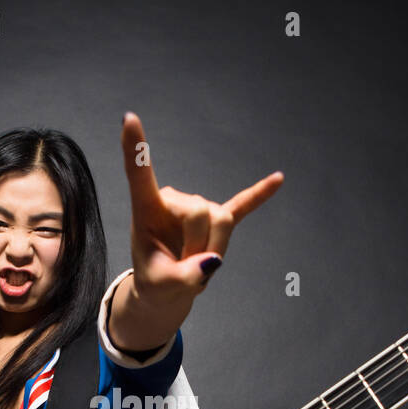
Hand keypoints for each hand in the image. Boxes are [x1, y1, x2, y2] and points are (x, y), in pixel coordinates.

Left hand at [120, 110, 282, 314]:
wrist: (166, 290)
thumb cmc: (156, 283)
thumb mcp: (162, 287)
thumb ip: (184, 277)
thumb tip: (213, 261)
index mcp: (146, 210)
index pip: (139, 173)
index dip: (135, 147)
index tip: (129, 118)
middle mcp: (173, 200)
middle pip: (201, 212)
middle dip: (199, 246)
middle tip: (185, 269)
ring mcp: (196, 207)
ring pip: (220, 220)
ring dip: (214, 248)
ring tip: (195, 263)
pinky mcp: (217, 216)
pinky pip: (241, 205)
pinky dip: (259, 194)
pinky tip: (278, 179)